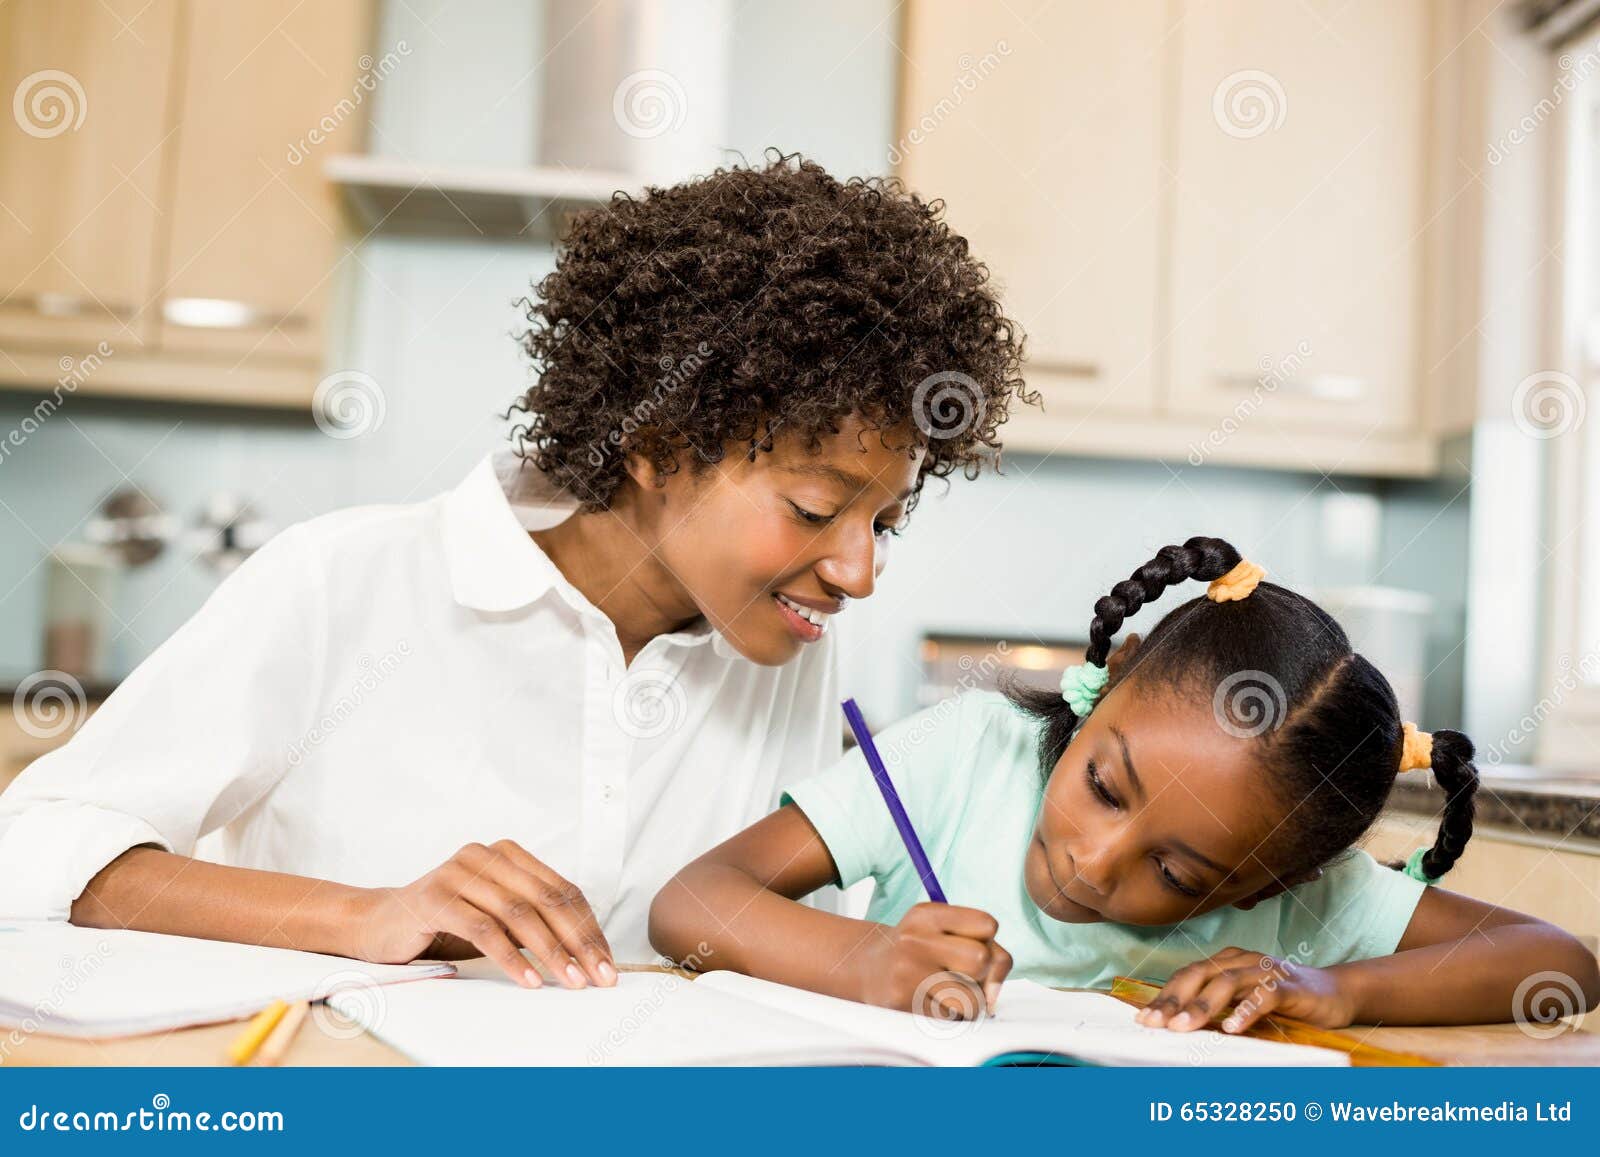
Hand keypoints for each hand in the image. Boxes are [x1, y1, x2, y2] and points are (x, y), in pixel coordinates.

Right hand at [348, 840, 615, 989]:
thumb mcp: (498, 919)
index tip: (607, 962)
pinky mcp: (436, 897)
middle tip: (600, 976)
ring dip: (551, 952)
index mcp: (509, 855)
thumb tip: (588, 954)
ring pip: (519, 913)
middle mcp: (487, 855)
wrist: (380, 924)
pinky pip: (484, 930)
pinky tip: (529, 980)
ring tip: (571, 981)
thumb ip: (535, 923)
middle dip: (579, 942)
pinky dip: (511, 958)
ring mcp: (459, 873)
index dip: (589, 928)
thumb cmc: (447, 923)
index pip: (563, 890)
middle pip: (548, 900)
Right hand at [856, 902, 1012, 1018]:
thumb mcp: (945, 933)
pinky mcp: (903, 1004)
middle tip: (963, 975)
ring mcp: (907, 973)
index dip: (988, 941)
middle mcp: (915, 939)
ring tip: (949, 992)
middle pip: (981, 960)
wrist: (868, 969)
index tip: (971, 946)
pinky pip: (952, 1019)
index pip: (987, 925)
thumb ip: (986, 950)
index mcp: (927, 915)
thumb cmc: (920, 951)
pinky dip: (951, 1016)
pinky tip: (932, 1003)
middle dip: (982, 974)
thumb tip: (993, 994)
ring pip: (972, 999)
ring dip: (969, 1002)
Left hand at [1136, 947, 1354, 1032]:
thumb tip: (1179, 1027)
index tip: (1144, 1018)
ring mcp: (1265, 970)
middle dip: (1174, 999)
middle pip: (1199, 974)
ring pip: (1227, 982)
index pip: (1187, 975)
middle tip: (1155, 1023)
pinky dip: (1246, 1010)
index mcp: (1226, 962)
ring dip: (1202, 1006)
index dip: (1164, 995)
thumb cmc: (1284, 999)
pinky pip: (1265, 995)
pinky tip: (1232, 1027)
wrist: (1336, 992)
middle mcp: (1241, 961)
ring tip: (1183, 1027)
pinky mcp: (1290, 986)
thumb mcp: (1243, 1001)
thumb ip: (1217, 1007)